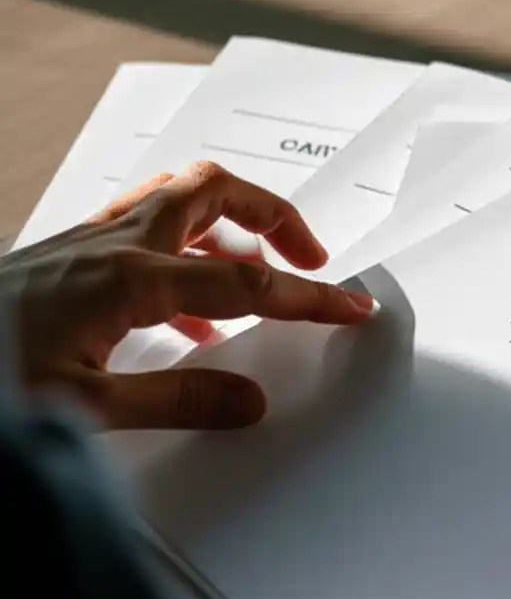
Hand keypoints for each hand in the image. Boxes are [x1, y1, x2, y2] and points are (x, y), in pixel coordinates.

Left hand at [0, 161, 374, 429]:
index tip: (350, 307)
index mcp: (128, 279)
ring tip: (260, 272)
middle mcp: (113, 243)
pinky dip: (189, 251)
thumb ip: (176, 402)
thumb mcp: (84, 406)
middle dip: (278, 217)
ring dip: (233, 223)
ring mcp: (90, 240)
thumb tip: (248, 403)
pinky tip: (189, 312)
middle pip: (218, 192)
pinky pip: (148, 227)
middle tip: (310, 257)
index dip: (307, 294)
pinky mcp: (72, 252)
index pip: (246, 280)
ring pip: (181, 196)